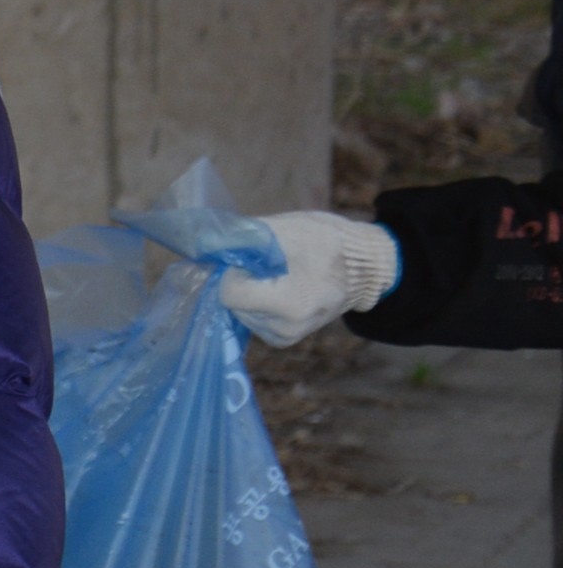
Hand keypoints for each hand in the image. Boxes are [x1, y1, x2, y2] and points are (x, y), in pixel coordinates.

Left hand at [229, 210, 399, 345]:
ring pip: (238, 311)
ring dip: (248, 290)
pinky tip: (278, 288)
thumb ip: (239, 237)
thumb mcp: (284, 229)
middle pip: (231, 303)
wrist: (365, 268)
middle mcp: (285, 329)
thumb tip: (201, 243)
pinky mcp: (282, 338)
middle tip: (268, 264)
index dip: (233, 270)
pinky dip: (256, 301)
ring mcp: (284, 336)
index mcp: (290, 304)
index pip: (229, 293)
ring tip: (279, 275)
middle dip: (241, 280)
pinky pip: (250, 318)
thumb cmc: (327, 242)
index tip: (251, 258)